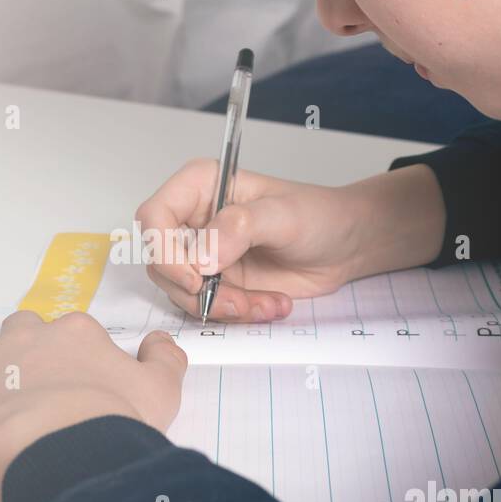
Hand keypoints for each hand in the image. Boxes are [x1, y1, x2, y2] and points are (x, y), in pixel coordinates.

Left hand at [0, 311, 186, 501]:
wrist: (62, 449)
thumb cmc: (112, 425)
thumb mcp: (161, 395)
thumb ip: (165, 362)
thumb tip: (160, 342)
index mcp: (75, 337)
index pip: (70, 334)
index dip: (69, 358)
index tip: (71, 381)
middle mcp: (24, 341)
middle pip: (17, 331)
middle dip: (18, 350)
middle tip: (25, 382)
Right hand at [135, 159, 445, 322]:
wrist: (346, 246)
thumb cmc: (319, 216)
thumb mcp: (284, 215)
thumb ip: (240, 227)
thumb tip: (202, 258)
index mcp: (200, 187)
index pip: (154, 217)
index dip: (163, 252)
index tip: (195, 277)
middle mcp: (194, 221)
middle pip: (160, 263)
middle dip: (197, 290)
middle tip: (238, 300)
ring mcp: (203, 255)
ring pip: (181, 292)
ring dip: (222, 307)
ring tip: (264, 303)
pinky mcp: (217, 283)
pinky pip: (207, 307)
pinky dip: (238, 314)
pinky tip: (270, 305)